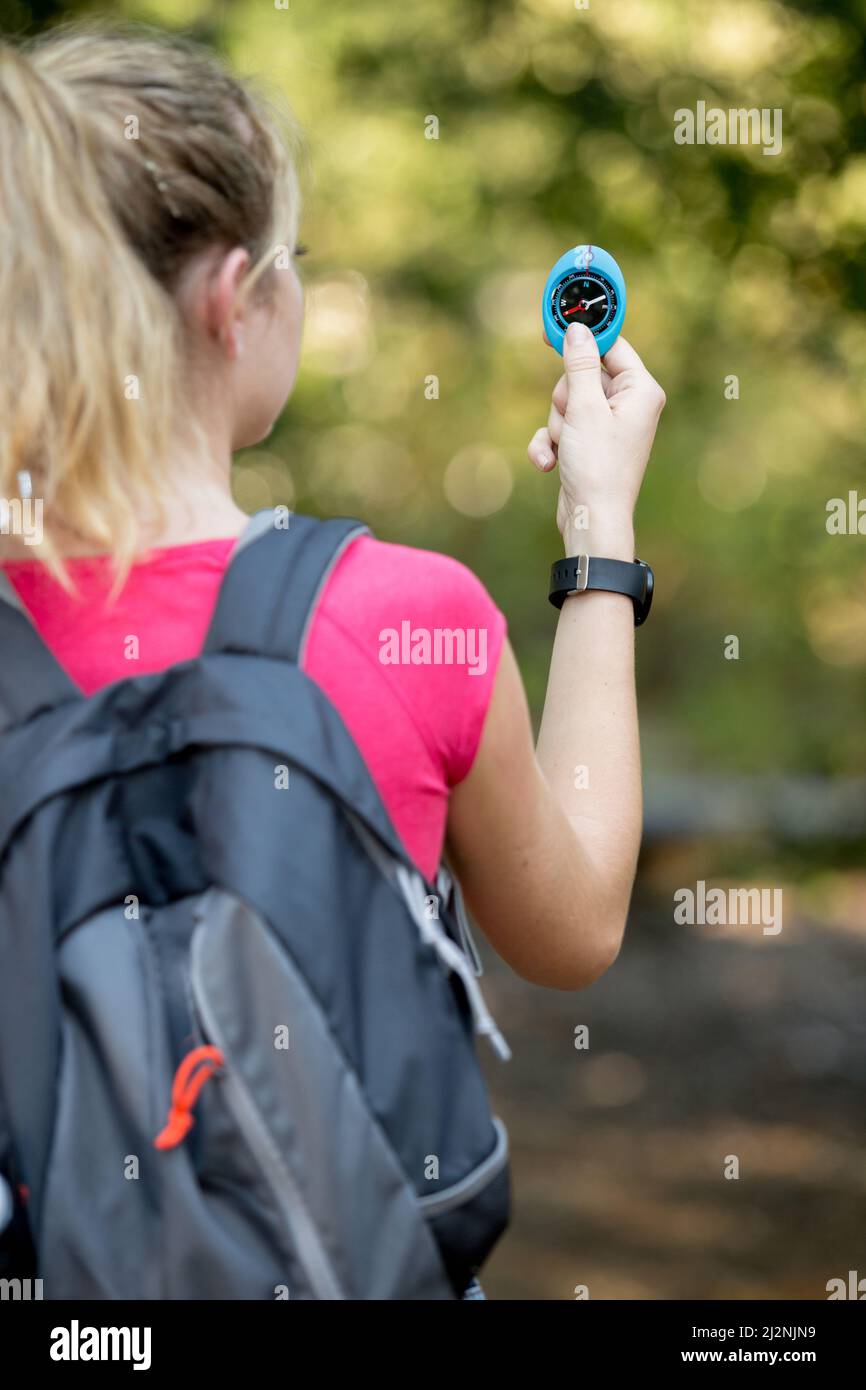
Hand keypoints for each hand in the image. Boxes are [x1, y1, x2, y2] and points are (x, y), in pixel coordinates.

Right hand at [528, 323, 665, 554]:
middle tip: (571, 419)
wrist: (590, 519)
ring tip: (567, 447)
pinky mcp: (589, 444)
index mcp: (641, 390)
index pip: (612, 346)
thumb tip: (577, 328)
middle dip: (565, 399)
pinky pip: (561, 428)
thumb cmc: (597, 466)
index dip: (584, 335)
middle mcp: (629, 405)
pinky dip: (551, 444)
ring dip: (556, 425)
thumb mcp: (584, 408)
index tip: (557, 323)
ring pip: (566, 402)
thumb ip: (579, 364)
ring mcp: (608, 426)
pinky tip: (551, 463)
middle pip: (582, 375)